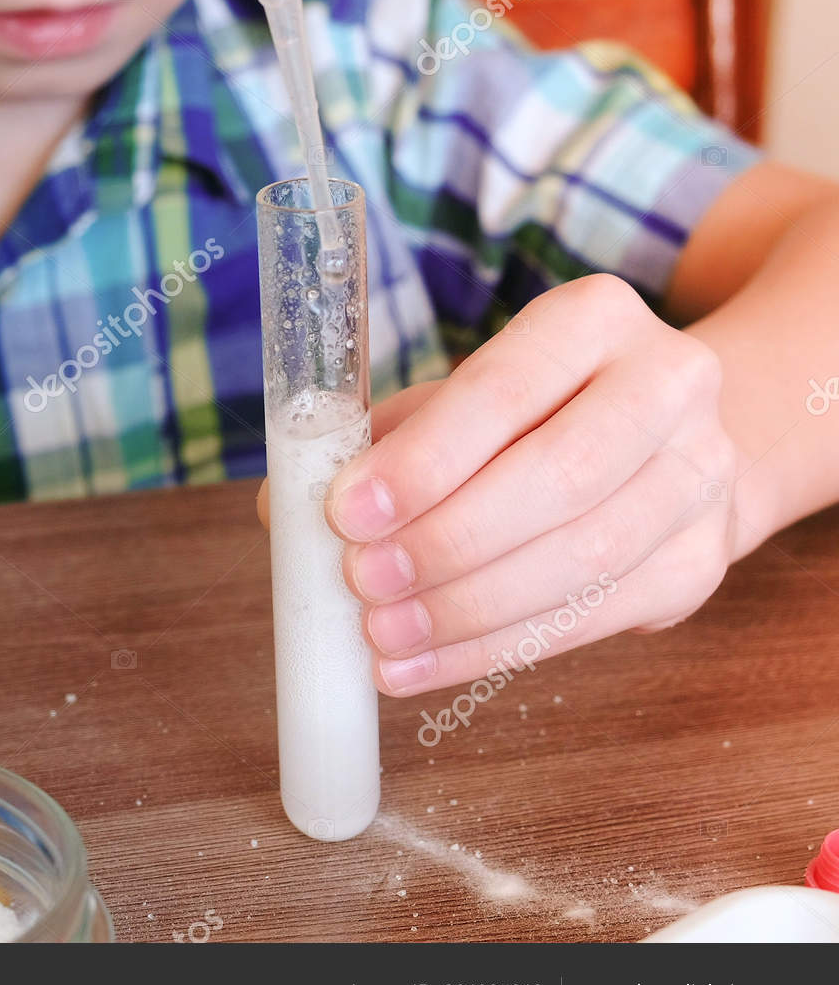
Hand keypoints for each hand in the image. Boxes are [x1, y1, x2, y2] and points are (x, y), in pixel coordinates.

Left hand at [260, 274, 742, 696]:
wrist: (664, 447)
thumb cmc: (527, 419)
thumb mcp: (454, 402)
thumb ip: (374, 443)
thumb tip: (284, 510)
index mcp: (593, 319)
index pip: (505, 388)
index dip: (425, 459)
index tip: (348, 512)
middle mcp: (668, 385)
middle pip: (558, 476)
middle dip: (445, 541)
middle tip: (360, 581)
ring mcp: (699, 476)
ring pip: (583, 558)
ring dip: (467, 609)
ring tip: (382, 635)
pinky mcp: (699, 563)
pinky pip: (593, 620)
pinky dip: (494, 650)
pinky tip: (422, 665)